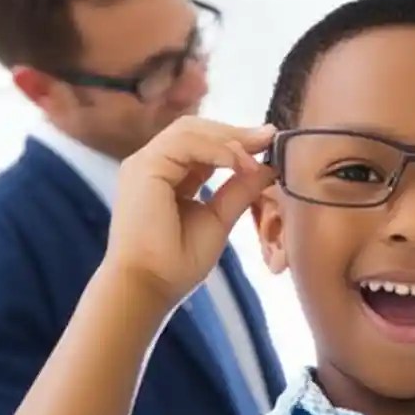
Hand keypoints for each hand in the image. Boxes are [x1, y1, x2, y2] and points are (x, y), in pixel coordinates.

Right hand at [104, 116, 275, 308]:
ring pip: (190, 130)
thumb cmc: (178, 262)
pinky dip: (216, 150)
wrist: (150, 285)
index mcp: (168, 174)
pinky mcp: (144, 168)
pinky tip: (239, 164)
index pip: (202, 142)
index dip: (236, 140)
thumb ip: (239, 191)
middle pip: (196, 129)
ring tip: (257, 155)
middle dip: (235, 132)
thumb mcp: (219, 219)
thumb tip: (268, 168)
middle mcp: (153, 164)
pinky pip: (184, 144)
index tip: (269, 141)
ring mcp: (145, 163)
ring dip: (229, 140)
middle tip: (269, 137)